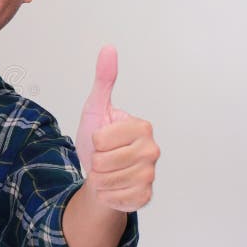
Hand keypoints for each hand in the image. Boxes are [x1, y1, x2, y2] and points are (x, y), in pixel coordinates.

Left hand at [75, 45, 159, 211]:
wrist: (98, 173)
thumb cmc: (97, 140)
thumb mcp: (95, 109)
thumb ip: (104, 80)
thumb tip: (108, 48)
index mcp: (142, 127)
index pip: (101, 139)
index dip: (94, 141)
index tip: (102, 139)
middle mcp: (152, 150)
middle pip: (104, 161)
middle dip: (95, 161)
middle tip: (103, 157)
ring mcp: (151, 174)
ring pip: (108, 180)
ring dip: (99, 178)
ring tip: (106, 171)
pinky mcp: (145, 196)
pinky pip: (116, 197)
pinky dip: (106, 193)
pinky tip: (112, 186)